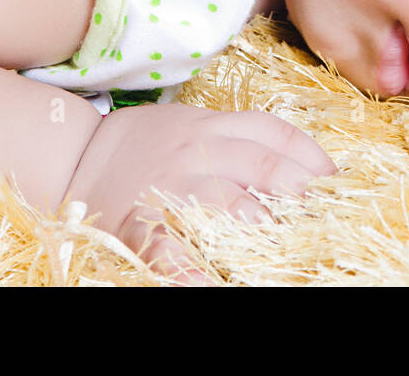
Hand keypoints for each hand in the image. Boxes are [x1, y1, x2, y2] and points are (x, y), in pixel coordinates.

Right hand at [67, 102, 337, 284]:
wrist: (71, 156)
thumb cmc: (142, 144)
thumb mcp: (191, 125)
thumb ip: (236, 138)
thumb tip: (297, 168)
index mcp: (212, 125)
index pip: (274, 133)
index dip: (311, 156)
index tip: (337, 180)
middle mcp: (196, 150)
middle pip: (261, 164)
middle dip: (299, 188)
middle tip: (327, 213)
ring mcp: (170, 185)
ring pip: (224, 201)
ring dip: (258, 222)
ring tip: (284, 242)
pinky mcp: (141, 224)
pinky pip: (169, 249)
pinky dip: (191, 270)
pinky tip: (212, 285)